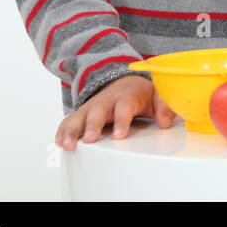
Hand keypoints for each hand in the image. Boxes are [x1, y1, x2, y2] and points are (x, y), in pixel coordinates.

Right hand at [54, 74, 175, 150]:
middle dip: (92, 125)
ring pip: (79, 116)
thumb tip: (166, 121)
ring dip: (72, 130)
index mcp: (126, 97)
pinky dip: (63, 130)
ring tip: (67, 145)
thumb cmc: (139, 93)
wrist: (122, 82)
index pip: (124, 108)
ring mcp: (91, 107)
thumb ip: (164, 106)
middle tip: (89, 139)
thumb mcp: (156, 96)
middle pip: (97, 111)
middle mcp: (106, 101)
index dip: (121, 121)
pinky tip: (59, 142)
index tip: (120, 135)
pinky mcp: (82, 113)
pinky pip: (69, 121)